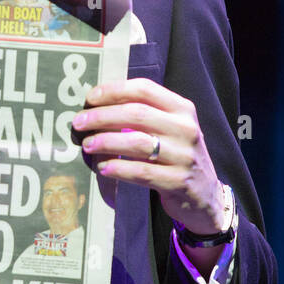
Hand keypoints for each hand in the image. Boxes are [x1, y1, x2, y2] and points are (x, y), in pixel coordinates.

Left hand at [72, 78, 225, 233]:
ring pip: (137, 143)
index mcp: (182, 109)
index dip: (114, 91)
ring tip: (87, 145)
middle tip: (78, 123)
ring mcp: (184, 156)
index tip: (90, 98)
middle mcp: (186, 129)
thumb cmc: (176, 156)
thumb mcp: (170, 129)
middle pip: (136, 114)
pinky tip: (102, 167)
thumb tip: (96, 107)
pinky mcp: (178, 181)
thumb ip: (143, 116)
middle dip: (101, 117)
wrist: (205, 194)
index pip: (145, 89)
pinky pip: (142, 172)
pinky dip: (118, 168)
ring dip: (106, 142)